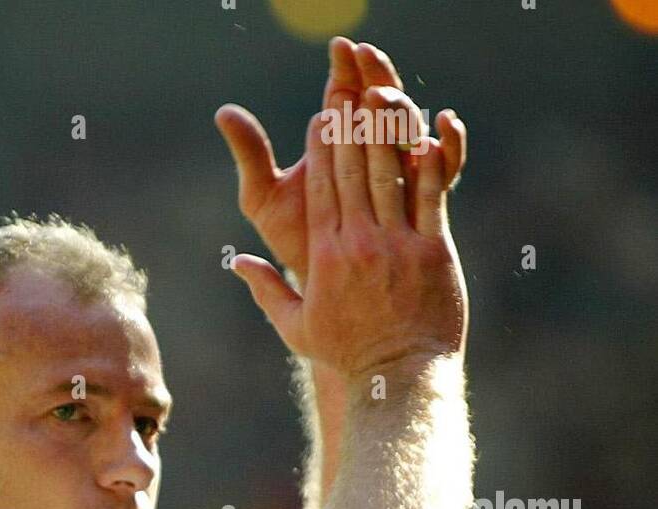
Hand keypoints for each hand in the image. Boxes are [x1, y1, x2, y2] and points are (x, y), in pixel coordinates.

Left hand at [216, 37, 465, 284]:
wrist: (324, 294)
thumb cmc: (293, 248)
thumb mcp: (265, 200)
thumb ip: (251, 155)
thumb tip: (223, 111)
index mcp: (335, 147)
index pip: (343, 99)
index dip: (344, 71)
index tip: (340, 49)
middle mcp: (371, 155)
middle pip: (379, 106)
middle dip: (374, 76)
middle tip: (368, 57)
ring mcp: (402, 174)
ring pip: (410, 131)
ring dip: (402, 107)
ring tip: (387, 96)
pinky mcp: (427, 200)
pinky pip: (446, 167)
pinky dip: (450, 143)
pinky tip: (445, 123)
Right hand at [231, 90, 468, 378]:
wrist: (397, 377)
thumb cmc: (347, 355)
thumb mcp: (296, 327)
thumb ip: (266, 290)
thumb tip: (236, 263)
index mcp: (324, 257)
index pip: (321, 190)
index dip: (322, 148)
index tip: (322, 117)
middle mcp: (359, 244)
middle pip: (351, 172)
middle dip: (349, 128)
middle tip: (349, 92)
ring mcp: (398, 245)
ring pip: (388, 176)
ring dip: (384, 133)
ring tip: (381, 99)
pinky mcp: (434, 250)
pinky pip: (430, 196)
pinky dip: (427, 164)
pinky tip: (424, 135)